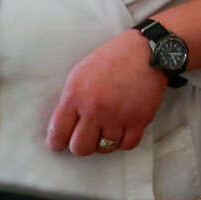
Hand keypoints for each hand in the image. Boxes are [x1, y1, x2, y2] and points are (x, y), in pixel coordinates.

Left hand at [46, 30, 166, 155]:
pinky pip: (127, 145)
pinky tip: (122, 132)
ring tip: (106, 130)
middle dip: (81, 145)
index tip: (58, 144)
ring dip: (104, 141)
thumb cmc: (110, 59)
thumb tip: (64, 125)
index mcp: (76, 96)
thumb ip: (70, 100)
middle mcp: (95, 110)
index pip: (58, 132)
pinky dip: (123, 142)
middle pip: (80, 148)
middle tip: (86, 137)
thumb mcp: (80, 74)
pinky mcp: (139, 120)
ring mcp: (118, 117)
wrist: (144, 52)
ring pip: (104, 148)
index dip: (56, 143)